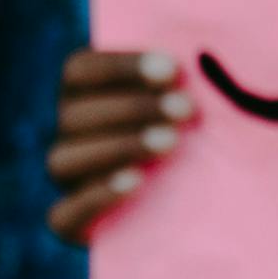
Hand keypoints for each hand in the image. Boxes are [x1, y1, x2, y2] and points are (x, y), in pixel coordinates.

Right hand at [47, 46, 196, 240]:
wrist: (210, 214)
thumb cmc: (205, 143)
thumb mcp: (199, 106)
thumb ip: (194, 79)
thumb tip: (215, 52)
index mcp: (85, 96)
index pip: (80, 70)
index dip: (121, 66)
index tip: (173, 68)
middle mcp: (69, 137)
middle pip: (74, 114)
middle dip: (132, 108)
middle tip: (186, 108)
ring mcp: (68, 183)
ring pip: (63, 160)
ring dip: (117, 146)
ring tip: (171, 142)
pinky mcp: (72, 226)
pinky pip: (62, 216)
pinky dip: (96, 197)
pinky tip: (136, 182)